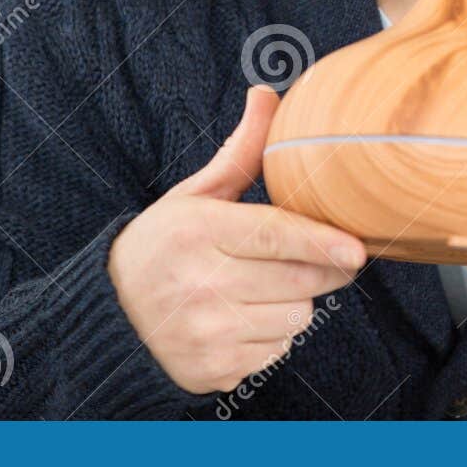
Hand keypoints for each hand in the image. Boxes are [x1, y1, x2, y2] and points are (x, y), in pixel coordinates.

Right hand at [109, 85, 367, 394]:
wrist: (111, 311)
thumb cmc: (165, 243)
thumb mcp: (196, 194)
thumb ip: (241, 152)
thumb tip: (267, 95)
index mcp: (196, 232)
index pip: (272, 236)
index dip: (319, 242)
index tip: (355, 250)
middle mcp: (199, 285)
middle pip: (297, 281)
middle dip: (321, 269)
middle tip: (316, 256)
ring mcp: (205, 334)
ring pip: (294, 319)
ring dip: (295, 303)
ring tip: (260, 287)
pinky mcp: (213, 371)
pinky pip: (276, 353)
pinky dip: (272, 336)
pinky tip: (243, 318)